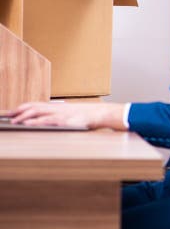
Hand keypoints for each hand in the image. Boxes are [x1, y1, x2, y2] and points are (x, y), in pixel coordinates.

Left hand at [9, 102, 126, 130]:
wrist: (100, 114)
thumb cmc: (86, 117)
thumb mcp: (69, 115)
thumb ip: (57, 117)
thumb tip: (46, 121)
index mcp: (55, 107)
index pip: (34, 105)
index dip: (20, 108)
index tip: (8, 112)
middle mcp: (55, 108)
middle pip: (32, 107)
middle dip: (17, 111)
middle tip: (5, 115)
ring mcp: (59, 114)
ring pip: (38, 112)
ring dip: (24, 116)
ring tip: (13, 121)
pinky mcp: (65, 120)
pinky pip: (48, 120)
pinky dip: (37, 121)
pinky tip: (29, 123)